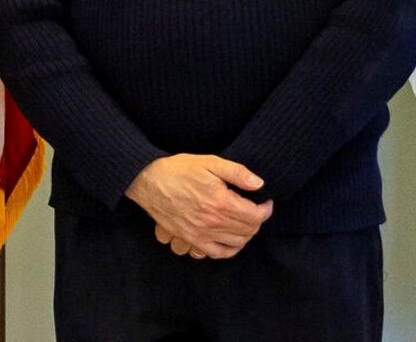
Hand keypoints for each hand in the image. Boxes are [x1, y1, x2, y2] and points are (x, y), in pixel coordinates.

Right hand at [125, 154, 273, 258]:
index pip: (255, 215)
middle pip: (247, 230)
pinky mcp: (191, 239)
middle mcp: (212, 222)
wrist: (149, 181)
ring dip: (247, 235)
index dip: (266, 210)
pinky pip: (216, 253)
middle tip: (257, 210)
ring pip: (236, 243)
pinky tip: (233, 241)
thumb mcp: (210, 162)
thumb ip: (237, 173)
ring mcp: (201, 234)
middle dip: (258, 221)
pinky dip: (230, 250)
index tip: (266, 203)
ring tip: (247, 223)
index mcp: (220, 202)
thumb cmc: (179, 170)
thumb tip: (259, 184)